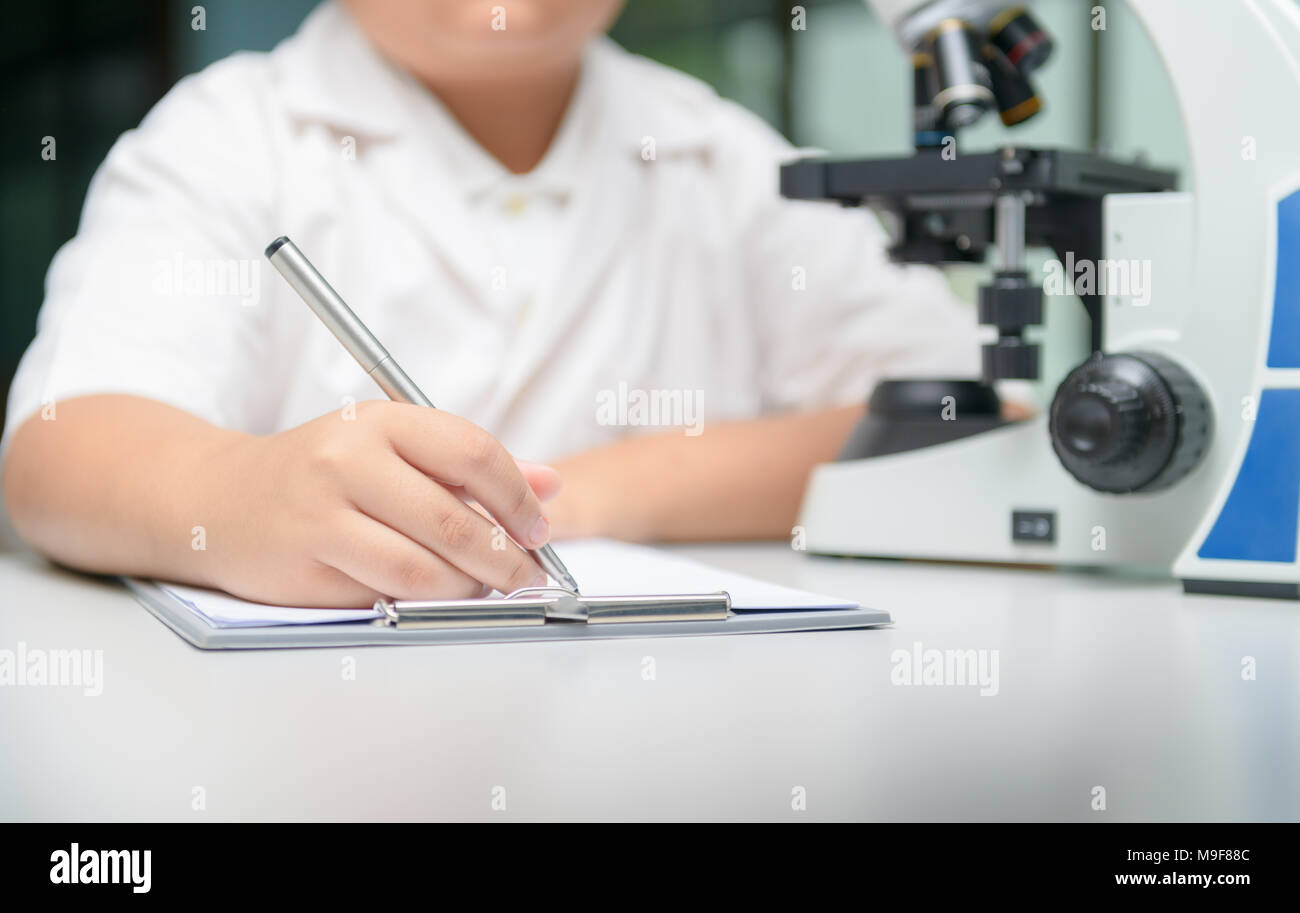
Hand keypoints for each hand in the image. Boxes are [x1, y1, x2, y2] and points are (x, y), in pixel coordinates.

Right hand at [205, 401, 559, 605]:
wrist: (218, 499)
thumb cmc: (320, 472)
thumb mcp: (392, 446)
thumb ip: (470, 465)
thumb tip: (550, 484)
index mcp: (379, 420)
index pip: (474, 455)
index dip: (519, 499)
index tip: (538, 528)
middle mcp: (346, 461)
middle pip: (454, 521)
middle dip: (505, 559)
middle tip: (526, 575)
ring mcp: (320, 517)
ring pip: (423, 571)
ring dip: (466, 589)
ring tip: (479, 588)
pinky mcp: (303, 570)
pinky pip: (383, 598)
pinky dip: (420, 603)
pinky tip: (430, 596)